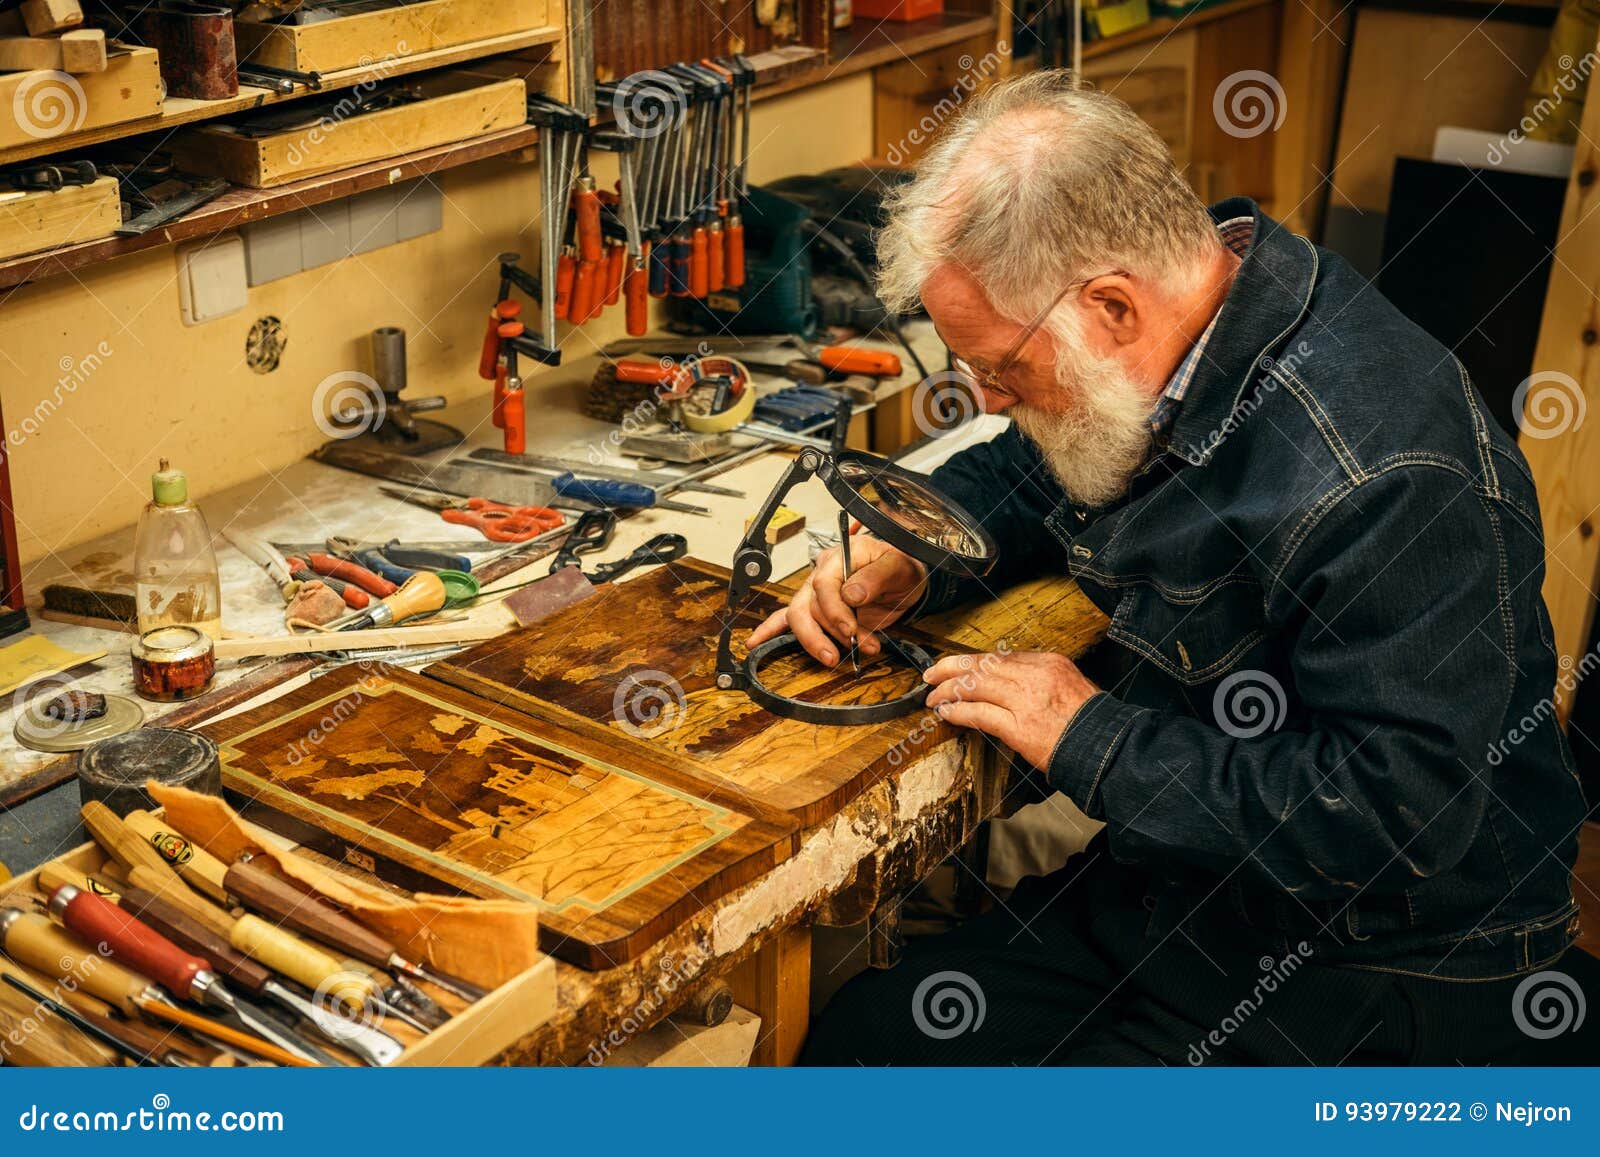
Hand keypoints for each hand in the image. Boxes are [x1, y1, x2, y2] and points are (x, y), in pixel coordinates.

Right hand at [747, 536, 927, 666]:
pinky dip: (770, 630)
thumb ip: (877, 577)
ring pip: (799, 617)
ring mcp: (816, 591)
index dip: (835, 612)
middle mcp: (823, 573)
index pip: (824, 585)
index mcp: (840, 557)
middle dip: (828, 632)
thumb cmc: (901, 566)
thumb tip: (852, 593)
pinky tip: (755, 642)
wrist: (905, 575)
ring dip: (816, 641)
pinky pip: (787, 617)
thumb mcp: (898, 566)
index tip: (852, 631)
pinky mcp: (817, 608)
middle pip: (809, 605)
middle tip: (850, 649)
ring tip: (837, 658)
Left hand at [924, 650, 1099, 770]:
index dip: (973, 661)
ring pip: (975, 684)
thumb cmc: (1091, 725)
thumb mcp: (1071, 687)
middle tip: (931, 674)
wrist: (1108, 750)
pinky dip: (957, 711)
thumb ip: (1040, 680)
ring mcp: (1026, 700)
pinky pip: (978, 713)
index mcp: (1049, 662)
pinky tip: (946, 713)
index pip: (1000, 656)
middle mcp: (1036, 675)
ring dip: (948, 690)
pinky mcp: (1019, 727)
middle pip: (982, 664)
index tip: (958, 666)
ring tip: (933, 696)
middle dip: (951, 668)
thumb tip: (1009, 683)